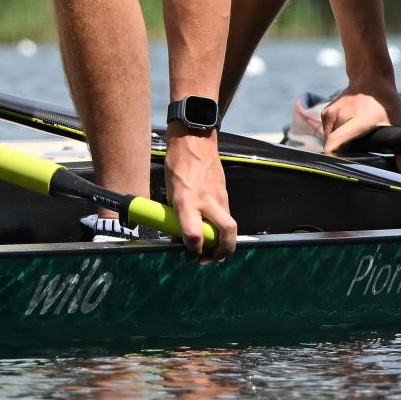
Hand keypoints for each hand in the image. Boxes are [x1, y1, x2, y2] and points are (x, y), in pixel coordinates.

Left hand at [162, 132, 237, 259]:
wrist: (195, 141)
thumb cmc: (177, 165)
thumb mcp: (170, 192)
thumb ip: (176, 215)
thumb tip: (178, 235)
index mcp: (187, 201)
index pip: (194, 234)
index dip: (193, 251)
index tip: (190, 255)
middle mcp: (206, 201)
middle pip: (226, 233)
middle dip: (222, 251)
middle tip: (211, 258)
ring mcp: (220, 197)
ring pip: (230, 226)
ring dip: (224, 242)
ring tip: (213, 250)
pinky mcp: (226, 193)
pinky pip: (227, 215)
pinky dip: (222, 228)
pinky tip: (213, 229)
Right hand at [319, 84, 400, 155]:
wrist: (371, 77)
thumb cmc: (387, 101)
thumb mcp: (399, 122)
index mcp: (357, 122)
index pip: (334, 143)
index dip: (334, 157)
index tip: (341, 164)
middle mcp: (341, 116)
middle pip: (332, 145)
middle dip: (340, 152)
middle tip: (353, 154)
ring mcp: (331, 113)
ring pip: (328, 138)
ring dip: (337, 143)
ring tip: (351, 141)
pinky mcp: (326, 111)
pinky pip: (326, 130)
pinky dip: (333, 134)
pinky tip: (345, 131)